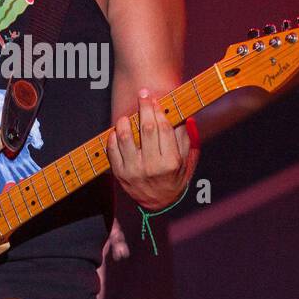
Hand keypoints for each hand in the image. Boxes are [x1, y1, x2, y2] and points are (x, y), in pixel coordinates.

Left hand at [107, 88, 198, 211]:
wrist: (159, 203)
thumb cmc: (174, 176)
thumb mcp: (185, 159)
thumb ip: (184, 137)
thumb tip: (179, 114)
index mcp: (170, 162)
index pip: (163, 129)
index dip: (158, 110)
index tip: (155, 98)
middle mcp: (152, 167)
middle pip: (147, 129)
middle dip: (145, 108)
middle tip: (143, 95)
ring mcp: (134, 171)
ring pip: (126, 138)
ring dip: (125, 122)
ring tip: (127, 116)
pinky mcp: (120, 175)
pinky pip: (112, 151)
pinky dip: (113, 137)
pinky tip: (117, 130)